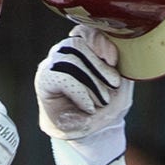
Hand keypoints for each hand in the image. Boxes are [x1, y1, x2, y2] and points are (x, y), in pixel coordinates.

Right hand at [36, 27, 131, 164]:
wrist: (91, 134)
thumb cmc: (106, 107)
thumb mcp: (121, 85)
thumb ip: (118, 66)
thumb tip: (110, 52)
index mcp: (83, 49)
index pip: (85, 30)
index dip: (99, 40)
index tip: (114, 60)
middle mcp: (64, 53)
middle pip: (77, 45)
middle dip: (99, 67)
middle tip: (113, 87)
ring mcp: (51, 65)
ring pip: (69, 60)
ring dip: (91, 82)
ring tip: (101, 101)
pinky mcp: (44, 80)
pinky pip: (62, 76)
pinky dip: (80, 92)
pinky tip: (89, 106)